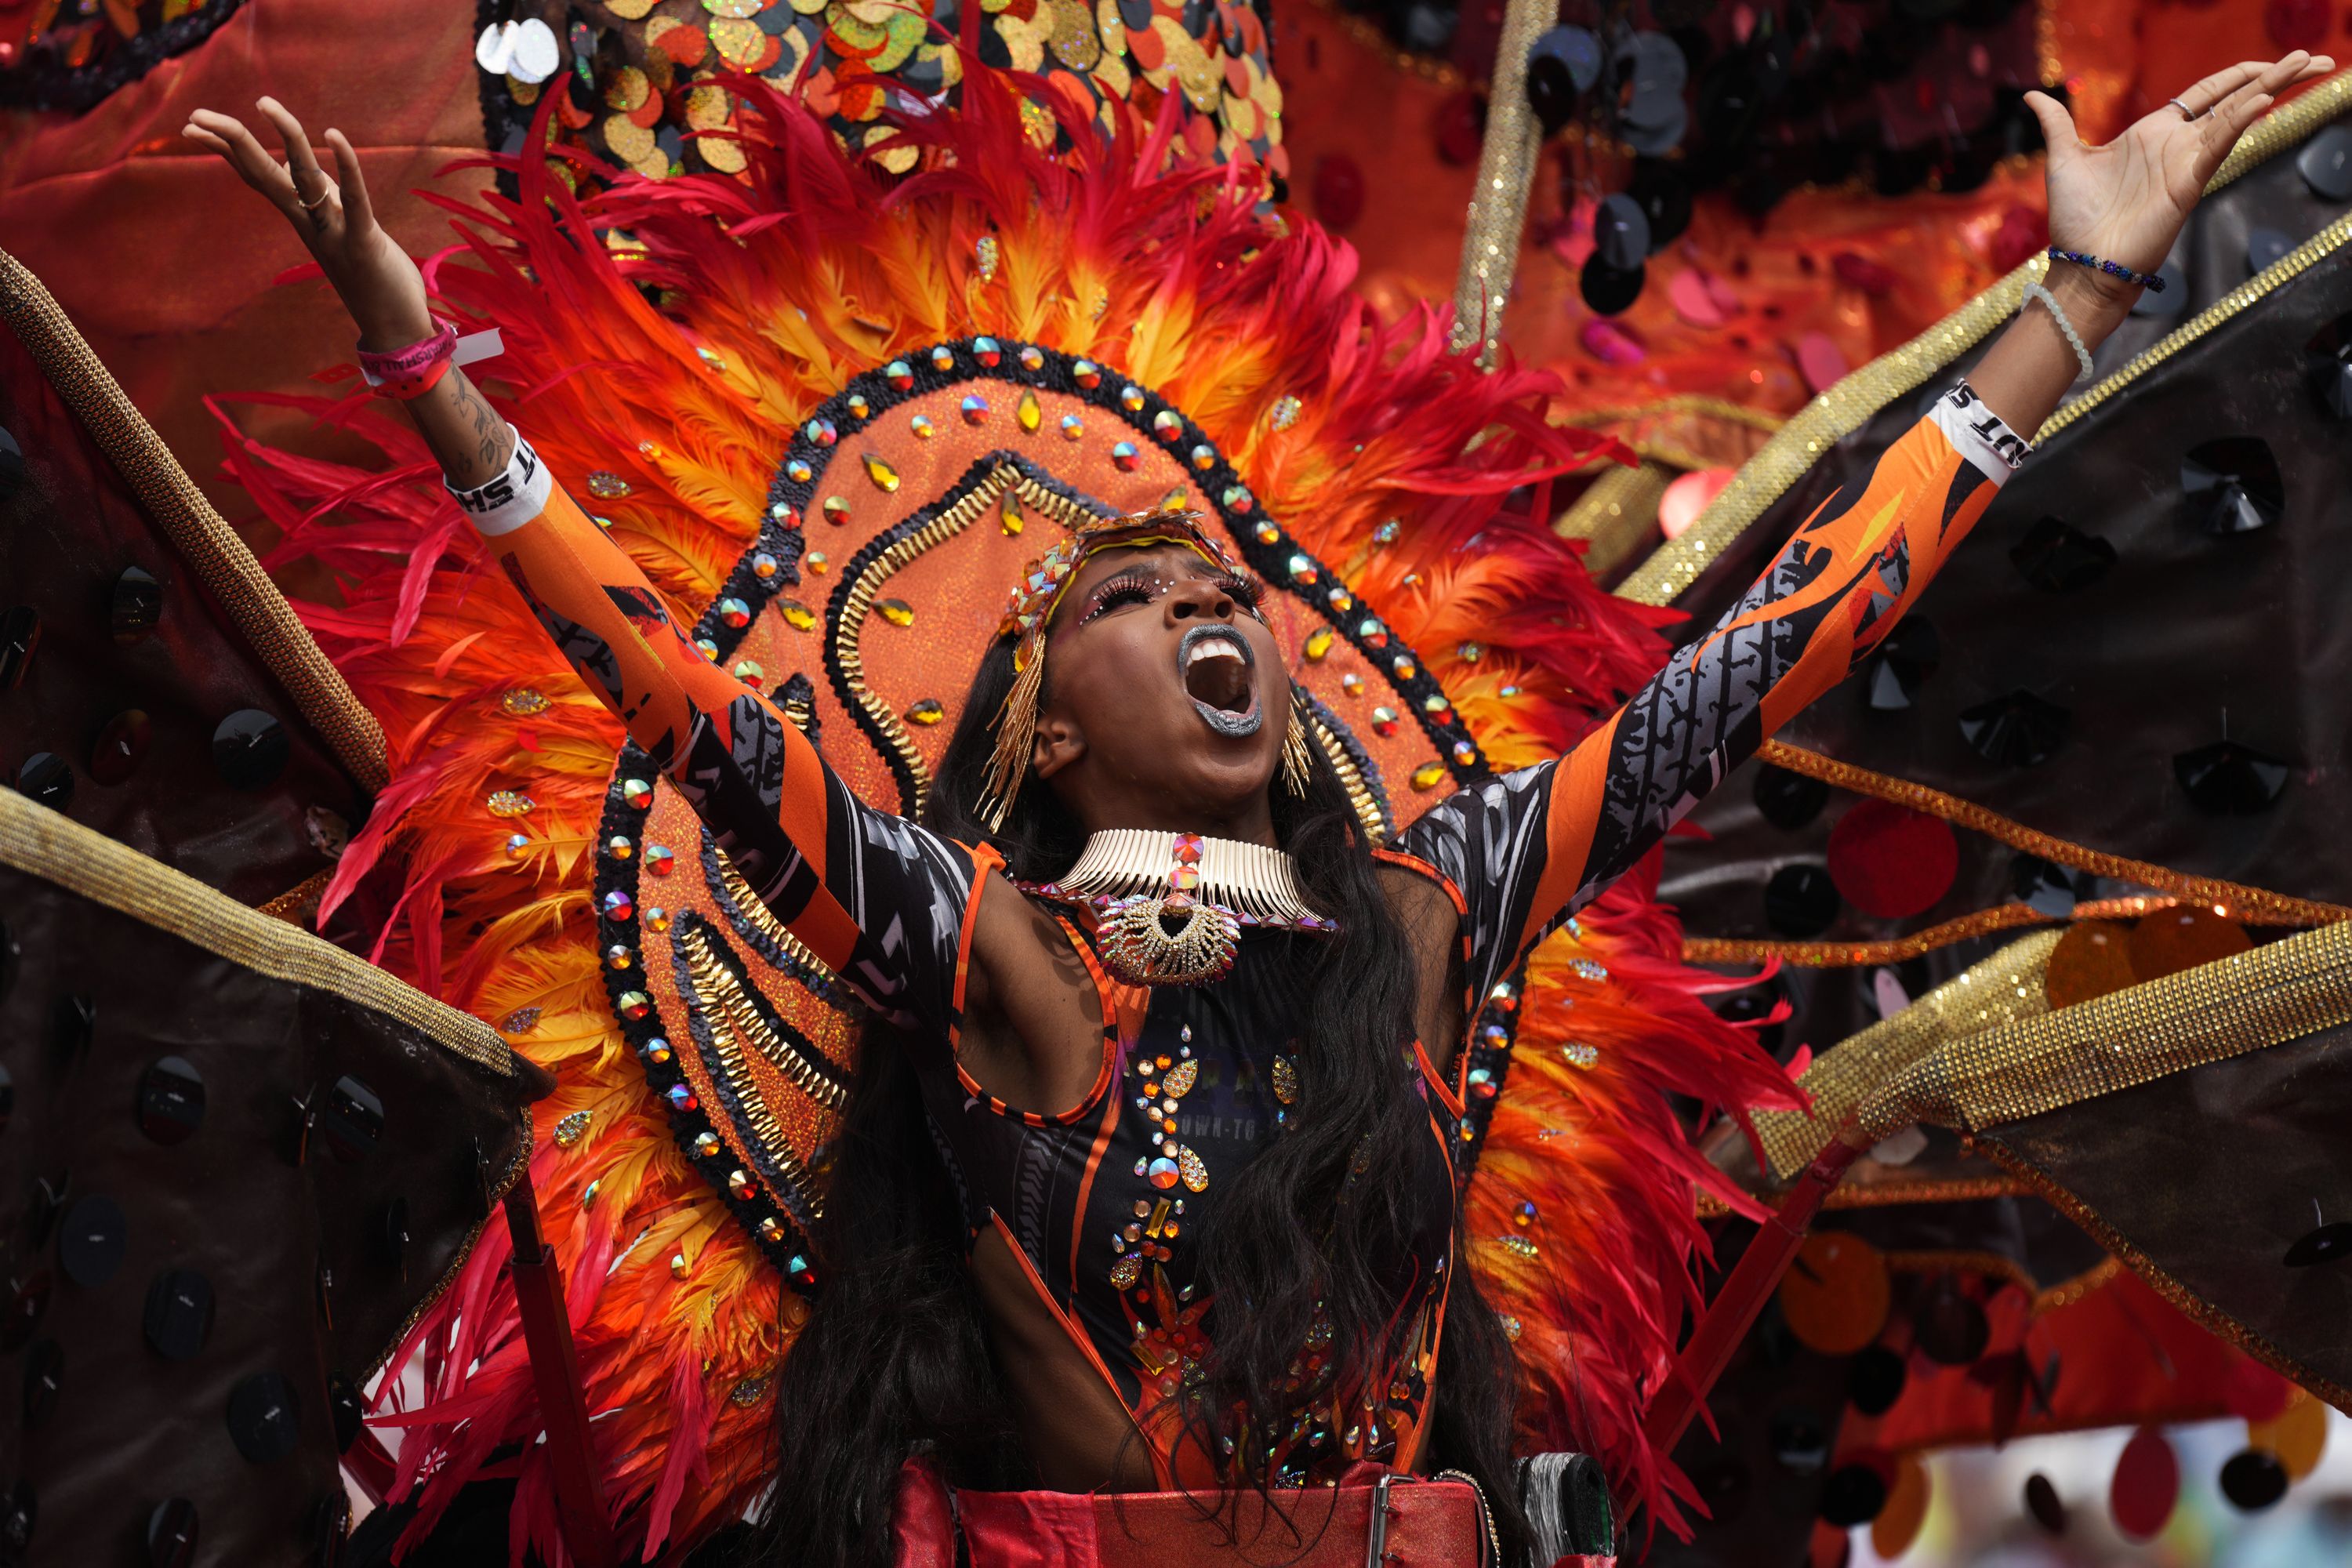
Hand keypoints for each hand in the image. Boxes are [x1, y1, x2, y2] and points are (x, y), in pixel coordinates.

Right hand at [181, 98, 433, 351]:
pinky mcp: (365, 244)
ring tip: (264, 103)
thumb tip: (295, 166)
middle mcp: (310, 225)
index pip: (256, 177)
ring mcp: (335, 234)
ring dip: (286, 138)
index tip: (192, 126)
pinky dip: (346, 166)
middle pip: (264, 175)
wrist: (395, 331)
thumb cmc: (373, 277)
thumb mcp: (343, 230)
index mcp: (302, 219)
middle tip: (193, 115)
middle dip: (231, 142)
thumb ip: (321, 200)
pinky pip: (353, 200)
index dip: (225, 150)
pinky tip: (334, 134)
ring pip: (304, 180)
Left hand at [2028, 53, 2333, 308]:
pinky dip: (2239, 121)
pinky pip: (2218, 144)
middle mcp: (2178, 144)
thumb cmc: (2075, 218)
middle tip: (2313, 57)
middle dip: (2274, 75)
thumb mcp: (2063, 157)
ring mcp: (2187, 162)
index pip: (2208, 93)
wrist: (2081, 261)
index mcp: (2155, 132)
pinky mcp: (2188, 182)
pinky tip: (2261, 100)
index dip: (2238, 74)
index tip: (2270, 59)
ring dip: (2272, 87)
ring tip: (2308, 63)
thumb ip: (2057, 123)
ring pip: (2238, 115)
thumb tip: (2032, 96)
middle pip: (2236, 98)